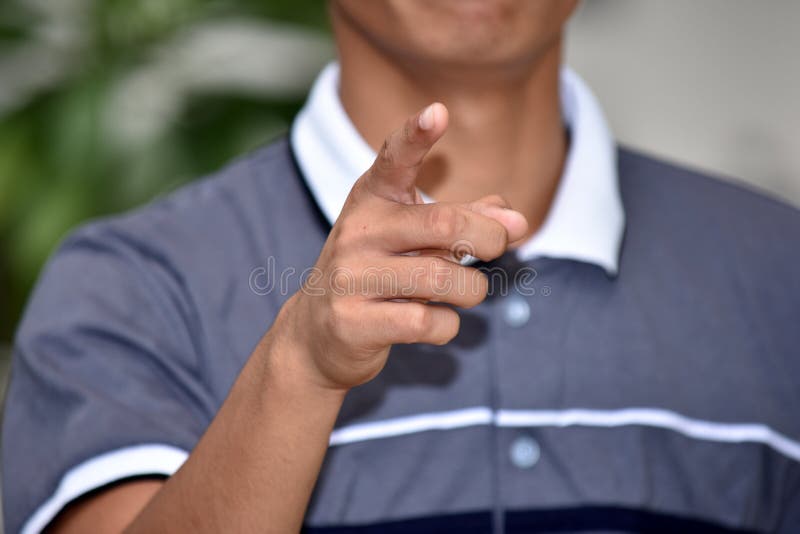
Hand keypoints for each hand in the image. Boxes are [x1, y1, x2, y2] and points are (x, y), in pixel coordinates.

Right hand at [282, 103, 527, 390]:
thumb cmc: (378, 275)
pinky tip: (436, 323)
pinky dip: (448, 325)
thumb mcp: (413, 240)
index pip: (393, 160)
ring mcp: (350, 278)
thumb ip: (464, 222)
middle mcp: (356, 232)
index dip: (415, 136)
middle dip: (486, 237)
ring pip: (440, 277)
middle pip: (441, 224)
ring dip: (471, 288)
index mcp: (371, 200)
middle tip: (499, 245)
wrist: (317, 335)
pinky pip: (427, 321)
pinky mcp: (353, 322)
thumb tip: (518, 220)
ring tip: (466, 291)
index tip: (438, 112)